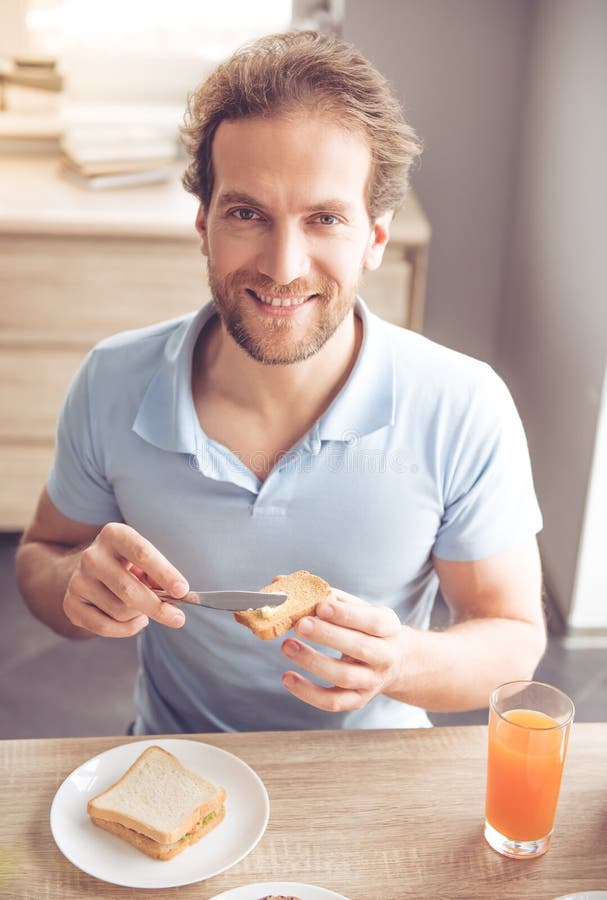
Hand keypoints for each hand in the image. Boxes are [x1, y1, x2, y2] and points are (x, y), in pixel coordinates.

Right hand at [63, 523, 189, 637]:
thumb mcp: (142, 558)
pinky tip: (136, 620)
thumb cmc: (125, 563)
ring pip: (120, 611)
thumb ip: (158, 575)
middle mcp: (92, 556)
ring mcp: (78, 580)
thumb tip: (178, 596)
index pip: (143, 554)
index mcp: (114, 535)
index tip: (182, 590)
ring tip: (144, 609)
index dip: (164, 573)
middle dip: (158, 607)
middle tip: (178, 618)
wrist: (85, 569)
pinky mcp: (70, 604)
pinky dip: (127, 629)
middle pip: (129, 590)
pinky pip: (104, 627)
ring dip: (141, 616)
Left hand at [280, 589, 403, 711]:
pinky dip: (308, 692)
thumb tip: (282, 582)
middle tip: (300, 624)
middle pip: (359, 648)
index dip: (347, 615)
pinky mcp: (357, 701)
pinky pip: (332, 701)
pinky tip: (287, 677)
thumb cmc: (366, 629)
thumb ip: (325, 595)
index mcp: (388, 628)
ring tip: (287, 645)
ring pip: (343, 676)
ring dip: (313, 661)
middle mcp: (385, 657)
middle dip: (327, 635)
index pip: (373, 622)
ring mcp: (372, 681)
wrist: (395, 662)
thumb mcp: (357, 608)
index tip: (322, 606)